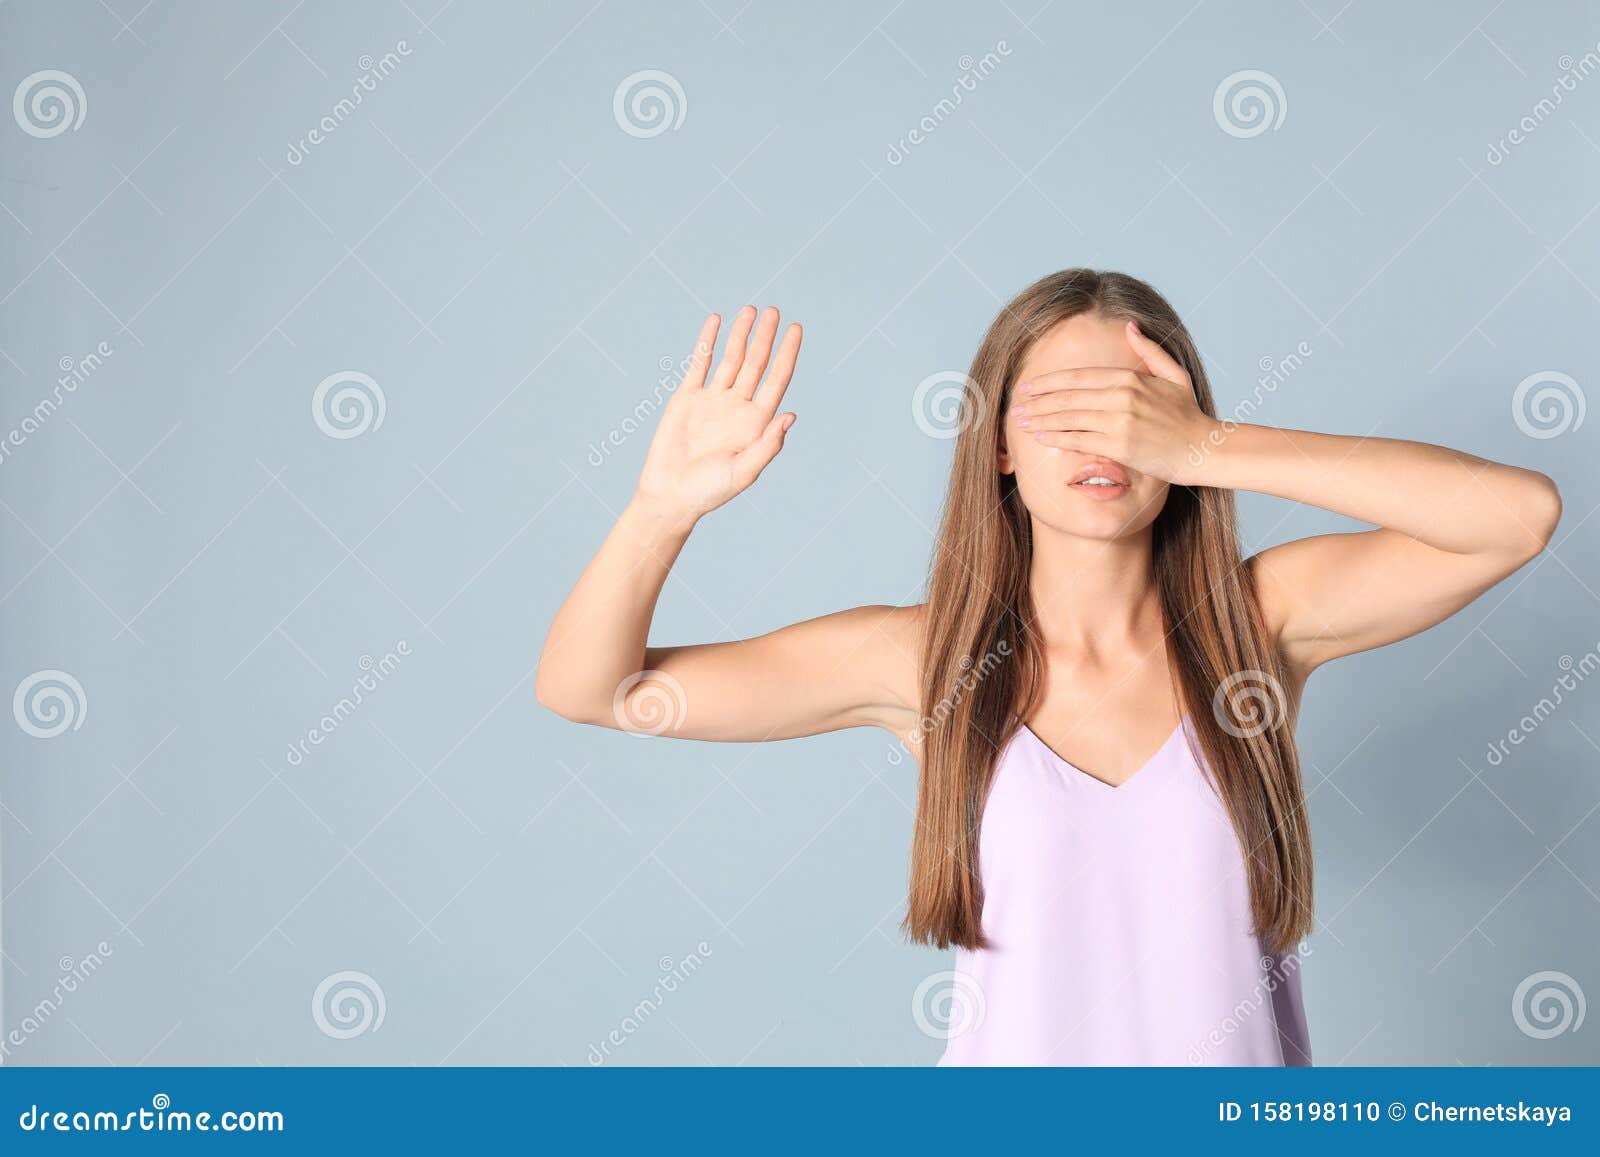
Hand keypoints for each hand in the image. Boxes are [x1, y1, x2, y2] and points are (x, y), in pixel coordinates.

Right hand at [635, 306, 801, 525]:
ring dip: (741, 334)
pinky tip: (716, 321)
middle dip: (766, 337)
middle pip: (756, 364)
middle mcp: (737, 407)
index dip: (787, 354)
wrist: (670, 495)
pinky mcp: (687, 397)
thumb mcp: (744, 472)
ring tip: (751, 310)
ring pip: (731, 359)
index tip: (796, 329)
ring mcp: (712, 400)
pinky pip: (700, 363)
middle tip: (775, 311)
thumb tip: (790, 416)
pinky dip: (708, 341)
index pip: (776, 380)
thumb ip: (768, 445)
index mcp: (755, 422)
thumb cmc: (710, 491)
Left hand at [1009, 320, 1214, 483]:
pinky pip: (1080, 440)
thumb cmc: (1188, 415)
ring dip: (1041, 419)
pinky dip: (1057, 438)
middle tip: (1015, 405)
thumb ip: (1150, 350)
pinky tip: (1040, 437)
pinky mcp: (1120, 446)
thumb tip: (1130, 325)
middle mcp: (1122, 396)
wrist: (1204, 448)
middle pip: (1068, 397)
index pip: (1078, 377)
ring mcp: (1120, 421)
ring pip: (1069, 418)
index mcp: (1130, 378)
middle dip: (1037, 401)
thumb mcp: (1175, 375)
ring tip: (1020, 422)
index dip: (1049, 382)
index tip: (1028, 386)